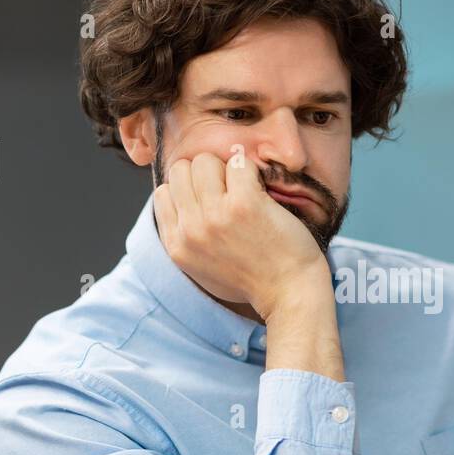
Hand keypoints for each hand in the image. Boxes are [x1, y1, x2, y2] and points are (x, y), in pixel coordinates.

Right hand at [152, 151, 328, 319]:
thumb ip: (186, 239)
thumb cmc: (254, 280)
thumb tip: (179, 205)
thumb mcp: (203, 269)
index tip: (210, 199)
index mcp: (177, 245)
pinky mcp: (243, 204)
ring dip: (227, 169)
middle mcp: (191, 230)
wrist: (290, 293)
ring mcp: (215, 216)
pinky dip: (250, 170)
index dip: (188, 188)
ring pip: (205, 161)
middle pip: (181, 171)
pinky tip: (260, 189)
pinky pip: (238, 163)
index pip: (163, 192)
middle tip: (229, 191)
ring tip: (245, 190)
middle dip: (205, 175)